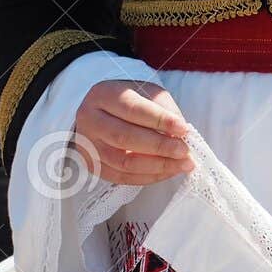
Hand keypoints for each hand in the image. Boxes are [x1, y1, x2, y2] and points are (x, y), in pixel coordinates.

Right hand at [73, 80, 193, 185]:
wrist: (103, 114)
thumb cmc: (131, 102)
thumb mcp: (147, 94)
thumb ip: (163, 110)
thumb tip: (180, 134)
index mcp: (102, 94)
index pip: (131, 109)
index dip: (159, 120)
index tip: (183, 129)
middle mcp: (89, 119)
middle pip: (124, 137)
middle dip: (159, 146)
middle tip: (184, 151)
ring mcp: (87, 145)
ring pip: (123, 162)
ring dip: (157, 166)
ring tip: (182, 165)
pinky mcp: (92, 165)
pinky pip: (121, 177)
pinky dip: (148, 177)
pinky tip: (167, 171)